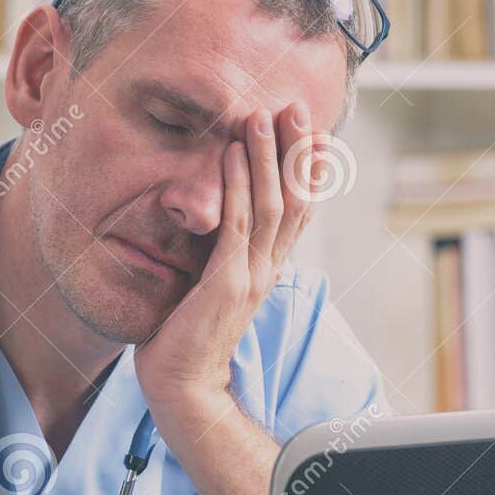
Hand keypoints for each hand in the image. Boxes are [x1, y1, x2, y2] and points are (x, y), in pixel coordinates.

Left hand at [134, 101, 322, 411]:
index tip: (310, 133)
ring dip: (268, 156)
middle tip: (297, 106)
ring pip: (270, 204)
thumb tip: (214, 225)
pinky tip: (233, 152)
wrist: (184, 388)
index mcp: (267, 269)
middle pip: (294, 199)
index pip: (297, 211)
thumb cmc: (187, 340)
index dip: (307, 170)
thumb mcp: (210, 286)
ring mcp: (251, 276)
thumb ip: (220, 256)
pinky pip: (236, 224)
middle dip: (296, 150)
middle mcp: (268, 268)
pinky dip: (236, 183)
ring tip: (263, 114)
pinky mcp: (227, 283)